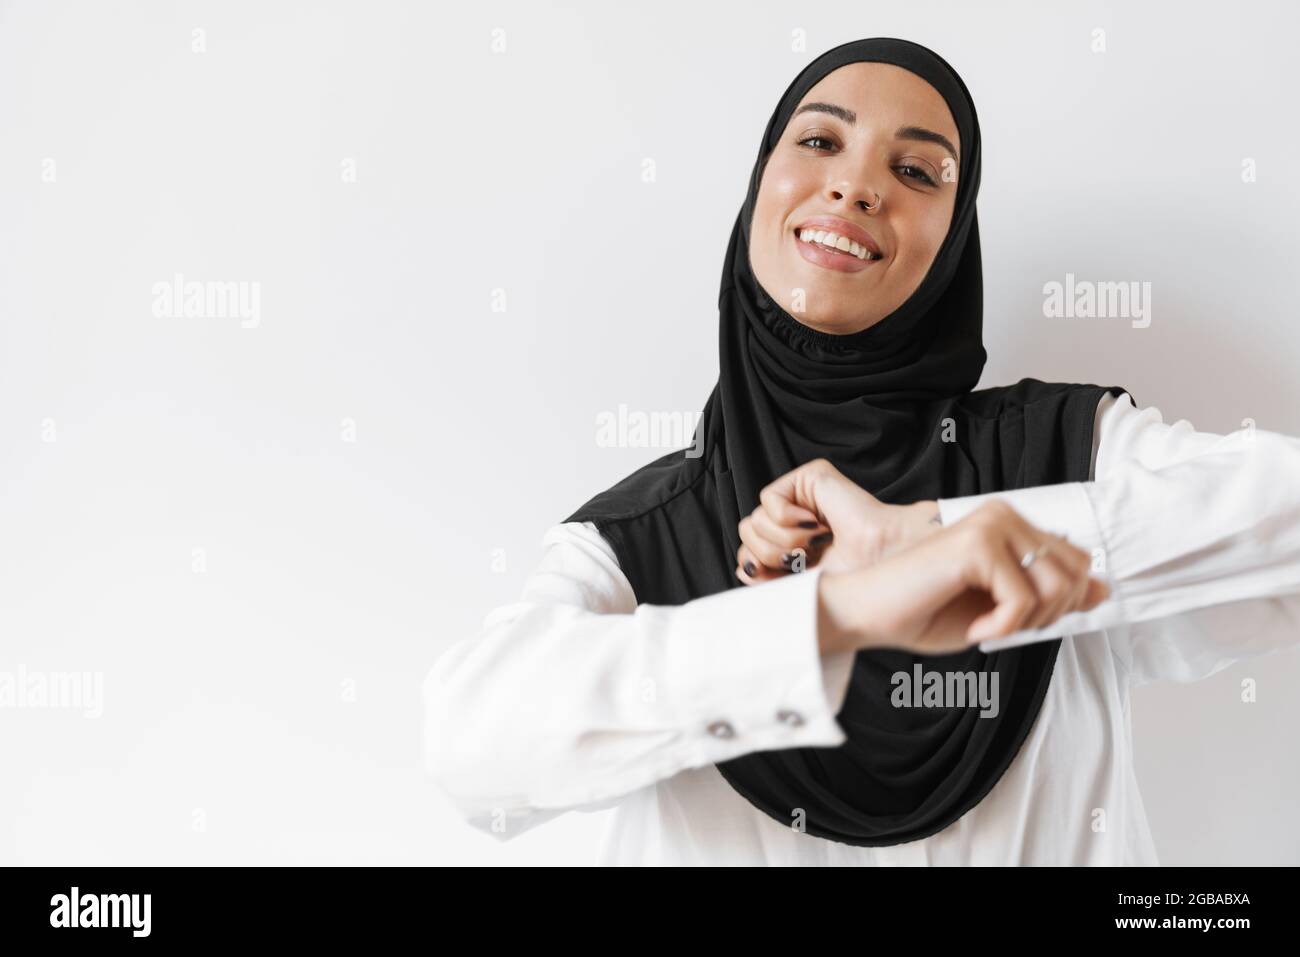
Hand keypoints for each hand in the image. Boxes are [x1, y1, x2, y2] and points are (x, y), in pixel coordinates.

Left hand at [735, 458, 940, 583]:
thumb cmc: (849, 574)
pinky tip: (815, 523)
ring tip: (815, 542)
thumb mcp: (796, 582)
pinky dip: (788, 519)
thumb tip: (741, 567)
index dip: (757, 564)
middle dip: (770, 553)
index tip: (786, 573)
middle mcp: (793, 517)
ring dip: (784, 539)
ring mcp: (799, 495)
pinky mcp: (808, 477)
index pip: (748, 547)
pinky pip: (769, 499)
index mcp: (791, 541)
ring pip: (755, 519)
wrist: (877, 561)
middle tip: (804, 557)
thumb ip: (765, 574)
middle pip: (746, 532)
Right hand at [817, 499, 1110, 655]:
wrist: (869, 613)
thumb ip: (1049, 597)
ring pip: (1059, 587)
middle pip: (1076, 575)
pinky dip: (1004, 629)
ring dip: (1028, 623)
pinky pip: (1024, 601)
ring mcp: (991, 525)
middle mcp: (1003, 514)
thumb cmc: (924, 611)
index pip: (1077, 561)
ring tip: (988, 626)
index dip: (1059, 604)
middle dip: (1048, 616)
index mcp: (1009, 523)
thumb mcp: (1001, 611)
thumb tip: (1103, 588)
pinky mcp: (977, 545)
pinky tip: (976, 629)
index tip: (1013, 621)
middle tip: (1001, 627)